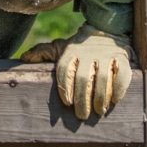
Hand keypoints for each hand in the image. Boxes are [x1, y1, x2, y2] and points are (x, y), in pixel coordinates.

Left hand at [21, 24, 135, 119]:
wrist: (106, 30)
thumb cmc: (79, 47)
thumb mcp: (61, 47)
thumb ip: (43, 53)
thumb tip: (24, 58)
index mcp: (71, 52)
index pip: (65, 70)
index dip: (65, 87)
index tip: (66, 102)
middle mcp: (88, 54)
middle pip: (84, 78)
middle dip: (82, 99)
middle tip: (81, 115)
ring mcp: (106, 56)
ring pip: (104, 79)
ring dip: (101, 97)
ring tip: (98, 111)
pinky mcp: (122, 60)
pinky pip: (122, 75)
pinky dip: (119, 89)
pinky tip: (114, 100)